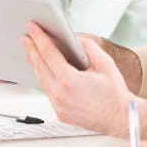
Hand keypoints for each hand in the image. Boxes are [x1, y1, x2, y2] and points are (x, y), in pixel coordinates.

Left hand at [21, 22, 130, 136]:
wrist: (120, 118)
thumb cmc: (115, 93)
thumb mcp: (105, 63)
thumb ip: (88, 47)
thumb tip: (75, 39)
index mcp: (69, 81)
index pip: (48, 53)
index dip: (39, 38)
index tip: (32, 28)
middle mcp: (60, 95)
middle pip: (39, 67)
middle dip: (32, 49)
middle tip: (26, 37)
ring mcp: (59, 106)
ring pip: (41, 81)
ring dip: (36, 64)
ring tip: (32, 52)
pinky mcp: (60, 113)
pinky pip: (48, 92)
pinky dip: (45, 79)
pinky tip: (45, 71)